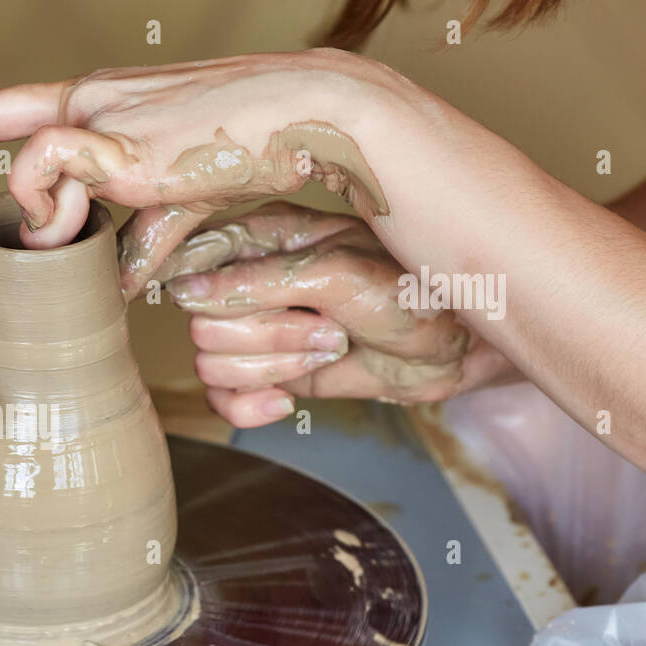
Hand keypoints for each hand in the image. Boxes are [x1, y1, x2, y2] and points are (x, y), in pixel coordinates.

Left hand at [0, 50, 412, 294]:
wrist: (304, 117)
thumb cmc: (245, 153)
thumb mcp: (177, 208)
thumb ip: (138, 243)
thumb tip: (115, 287)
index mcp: (97, 110)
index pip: (7, 115)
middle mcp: (89, 99)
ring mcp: (102, 112)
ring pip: (21, 149)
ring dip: (33, 209)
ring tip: (68, 239)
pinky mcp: (120, 137)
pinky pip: (50, 161)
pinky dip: (54, 203)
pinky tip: (84, 229)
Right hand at [160, 203, 515, 426]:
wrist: (458, 345)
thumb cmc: (416, 291)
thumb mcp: (338, 275)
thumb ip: (259, 283)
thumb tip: (186, 293)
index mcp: (260, 238)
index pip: (189, 258)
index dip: (192, 285)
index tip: (234, 302)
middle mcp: (249, 282)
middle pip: (202, 323)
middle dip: (264, 336)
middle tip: (323, 328)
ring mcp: (258, 330)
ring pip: (210, 364)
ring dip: (271, 368)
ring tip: (327, 351)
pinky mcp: (270, 373)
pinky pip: (220, 401)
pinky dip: (250, 407)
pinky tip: (287, 400)